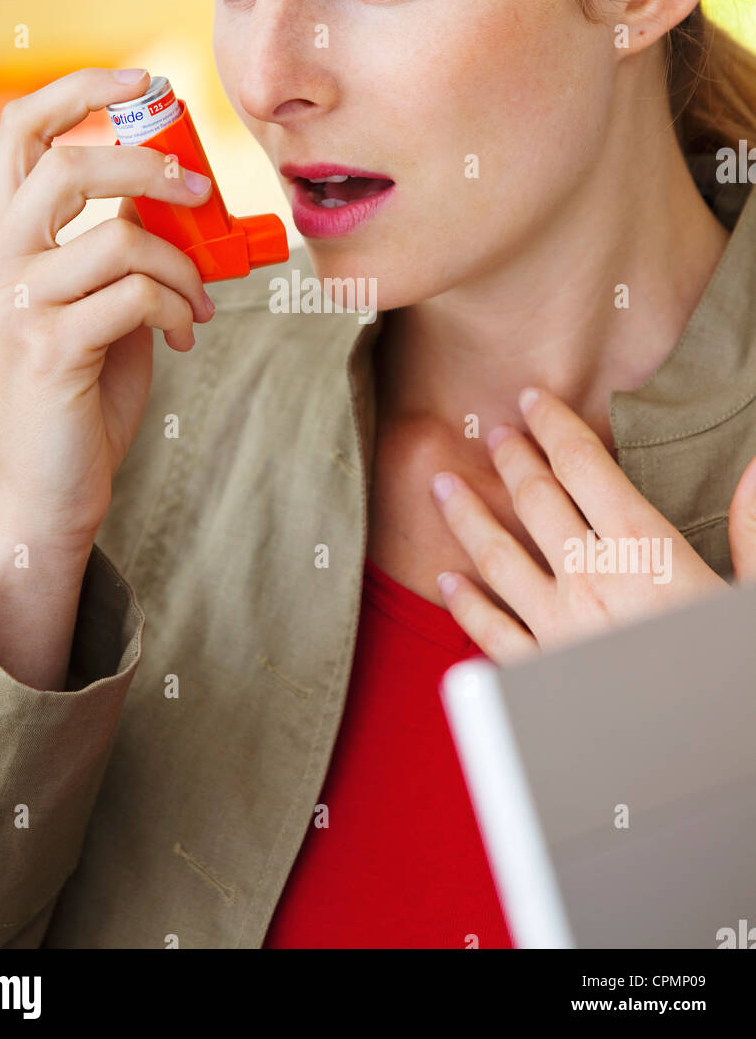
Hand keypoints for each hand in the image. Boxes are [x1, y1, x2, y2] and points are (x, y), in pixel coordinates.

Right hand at [0, 67, 214, 543]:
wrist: (48, 483)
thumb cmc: (78, 386)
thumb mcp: (92, 296)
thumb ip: (112, 237)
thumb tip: (164, 182)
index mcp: (0, 236)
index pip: (21, 129)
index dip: (81, 88)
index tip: (144, 79)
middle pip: (68, 164)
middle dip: (149, 164)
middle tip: (198, 190)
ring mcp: (15, 304)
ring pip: (121, 237)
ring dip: (182, 265)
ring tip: (198, 299)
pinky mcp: (49, 348)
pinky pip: (138, 296)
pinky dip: (178, 306)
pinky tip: (183, 332)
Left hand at [430, 386, 755, 663]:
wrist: (694, 766)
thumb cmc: (725, 677)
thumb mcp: (750, 601)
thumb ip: (755, 533)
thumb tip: (755, 470)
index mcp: (643, 550)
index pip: (584, 466)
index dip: (554, 426)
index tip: (531, 400)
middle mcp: (590, 580)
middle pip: (535, 500)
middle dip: (512, 459)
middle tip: (494, 433)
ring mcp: (558, 628)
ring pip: (496, 556)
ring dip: (466, 517)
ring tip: (442, 486)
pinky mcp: (540, 674)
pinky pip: (491, 632)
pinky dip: (464, 604)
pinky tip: (447, 582)